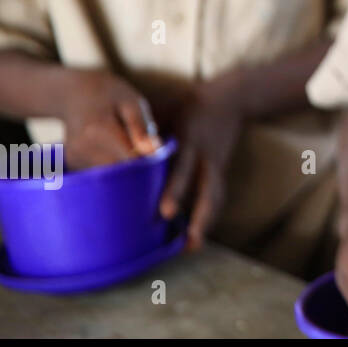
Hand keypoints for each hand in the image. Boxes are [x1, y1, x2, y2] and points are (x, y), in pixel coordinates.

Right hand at [60, 69, 160, 168]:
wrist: (73, 92)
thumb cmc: (109, 94)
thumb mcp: (130, 101)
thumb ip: (141, 127)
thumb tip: (153, 152)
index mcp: (99, 129)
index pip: (130, 160)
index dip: (147, 161)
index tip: (154, 151)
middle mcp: (82, 146)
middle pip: (118, 172)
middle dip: (136, 166)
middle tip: (142, 147)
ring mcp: (74, 156)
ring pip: (109, 175)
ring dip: (123, 165)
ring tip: (123, 140)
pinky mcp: (72, 161)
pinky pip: (99, 171)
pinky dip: (111, 163)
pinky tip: (111, 145)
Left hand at [159, 76, 243, 248]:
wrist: (231, 100)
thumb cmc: (188, 106)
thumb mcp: (166, 111)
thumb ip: (146, 132)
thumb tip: (116, 152)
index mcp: (190, 140)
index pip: (183, 168)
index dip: (176, 189)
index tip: (166, 212)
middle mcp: (206, 157)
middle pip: (206, 188)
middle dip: (198, 214)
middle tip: (186, 238)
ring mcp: (217, 166)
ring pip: (215, 197)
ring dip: (206, 222)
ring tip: (192, 246)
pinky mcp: (221, 172)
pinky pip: (217, 197)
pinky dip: (208, 218)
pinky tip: (195, 237)